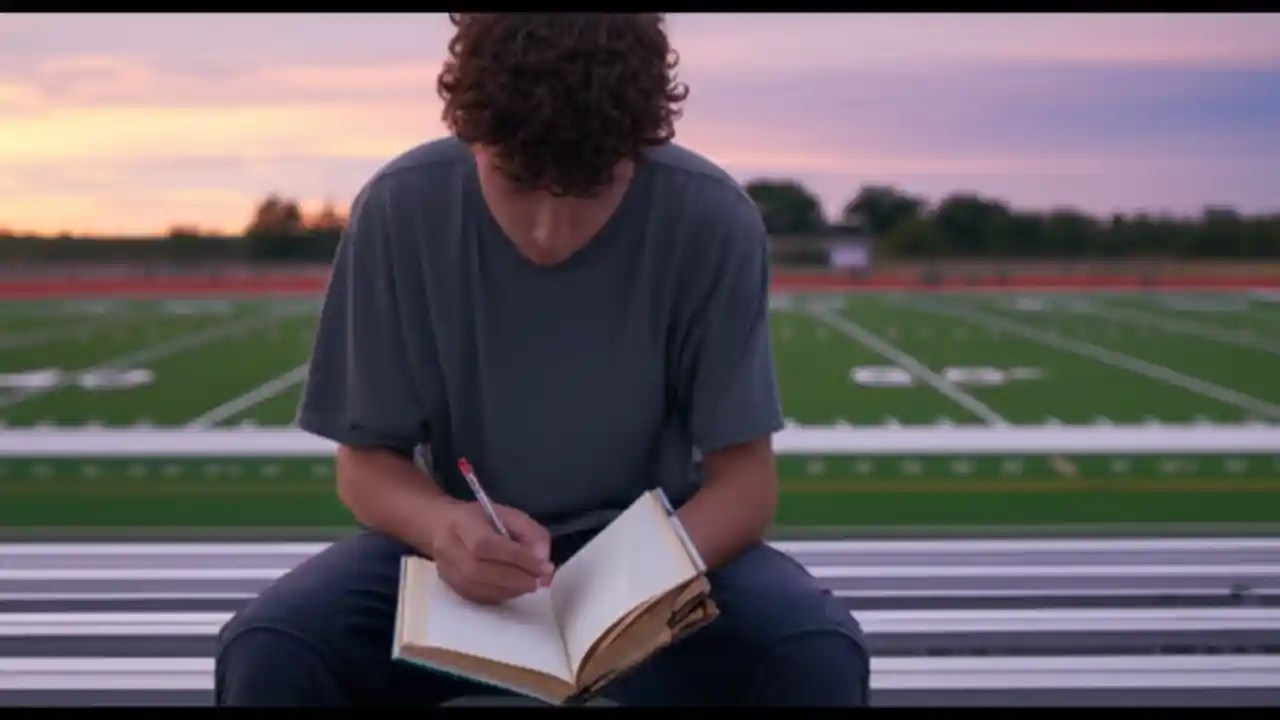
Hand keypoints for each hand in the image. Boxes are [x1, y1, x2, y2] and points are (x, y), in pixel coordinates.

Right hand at [428, 500, 554, 604]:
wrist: (441, 526)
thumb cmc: (480, 518)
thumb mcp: (509, 514)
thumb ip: (530, 532)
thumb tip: (542, 558)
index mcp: (462, 522)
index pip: (487, 544)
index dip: (518, 558)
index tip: (544, 566)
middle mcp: (448, 548)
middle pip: (480, 570)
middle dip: (516, 578)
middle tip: (540, 580)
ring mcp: (446, 570)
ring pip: (478, 588)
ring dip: (511, 589)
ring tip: (531, 584)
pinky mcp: (450, 586)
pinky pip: (477, 597)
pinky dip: (501, 595)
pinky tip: (515, 588)